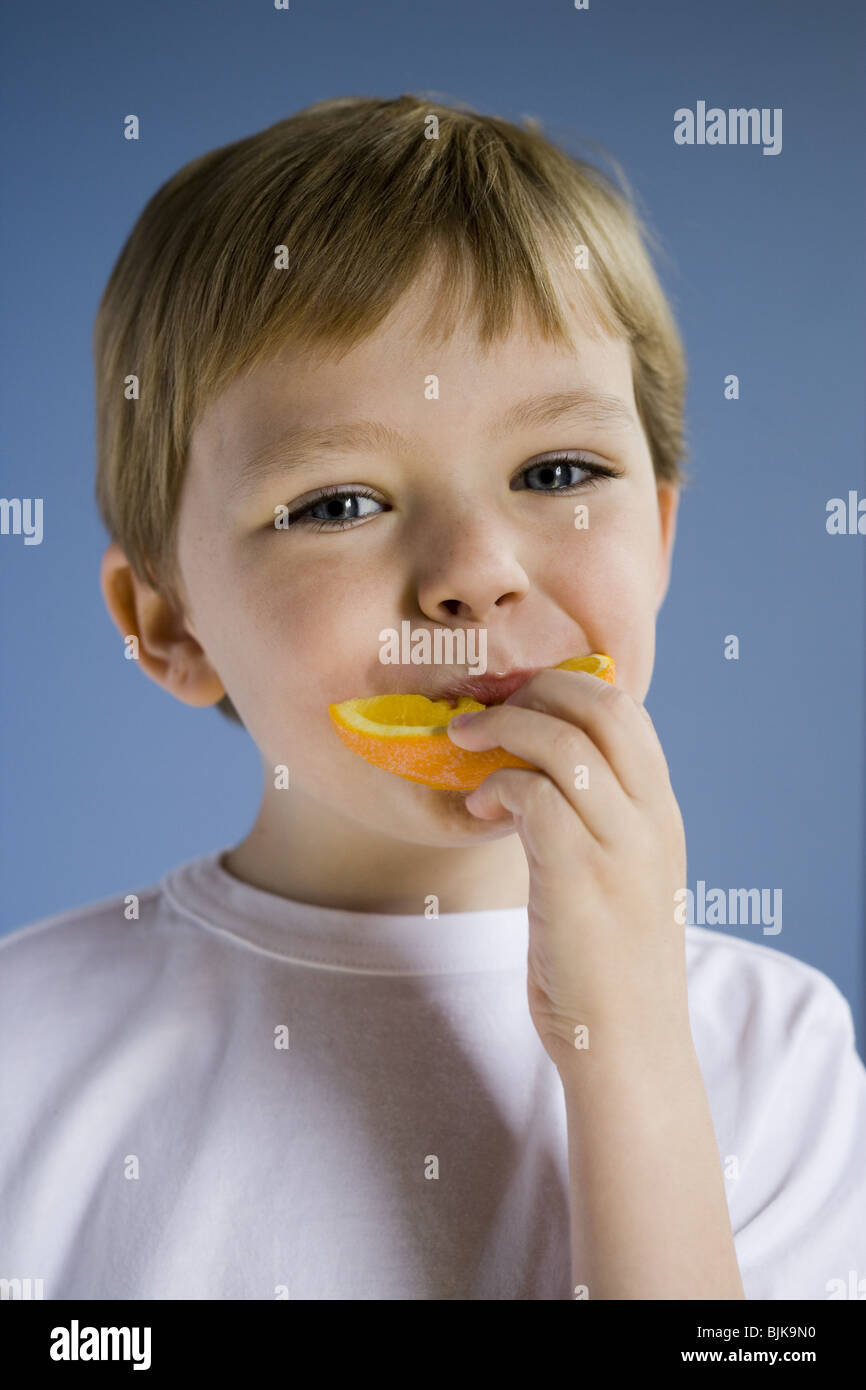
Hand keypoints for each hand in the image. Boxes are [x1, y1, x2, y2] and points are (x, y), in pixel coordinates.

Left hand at [447, 668, 689, 1072]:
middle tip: (486, 711)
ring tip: (465, 745)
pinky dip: (496, 787)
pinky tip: (478, 809)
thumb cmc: (610, 967)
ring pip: (564, 744)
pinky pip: (534, 796)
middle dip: (535, 691)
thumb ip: (597, 822)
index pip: (627, 711)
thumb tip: (538, 773)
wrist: (629, 1047)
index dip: (566, 686)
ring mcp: (622, 847)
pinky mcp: (581, 877)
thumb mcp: (621, 877)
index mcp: (663, 814)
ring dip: (503, 730)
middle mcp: (652, 820)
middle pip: (603, 707)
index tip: (517, 699)